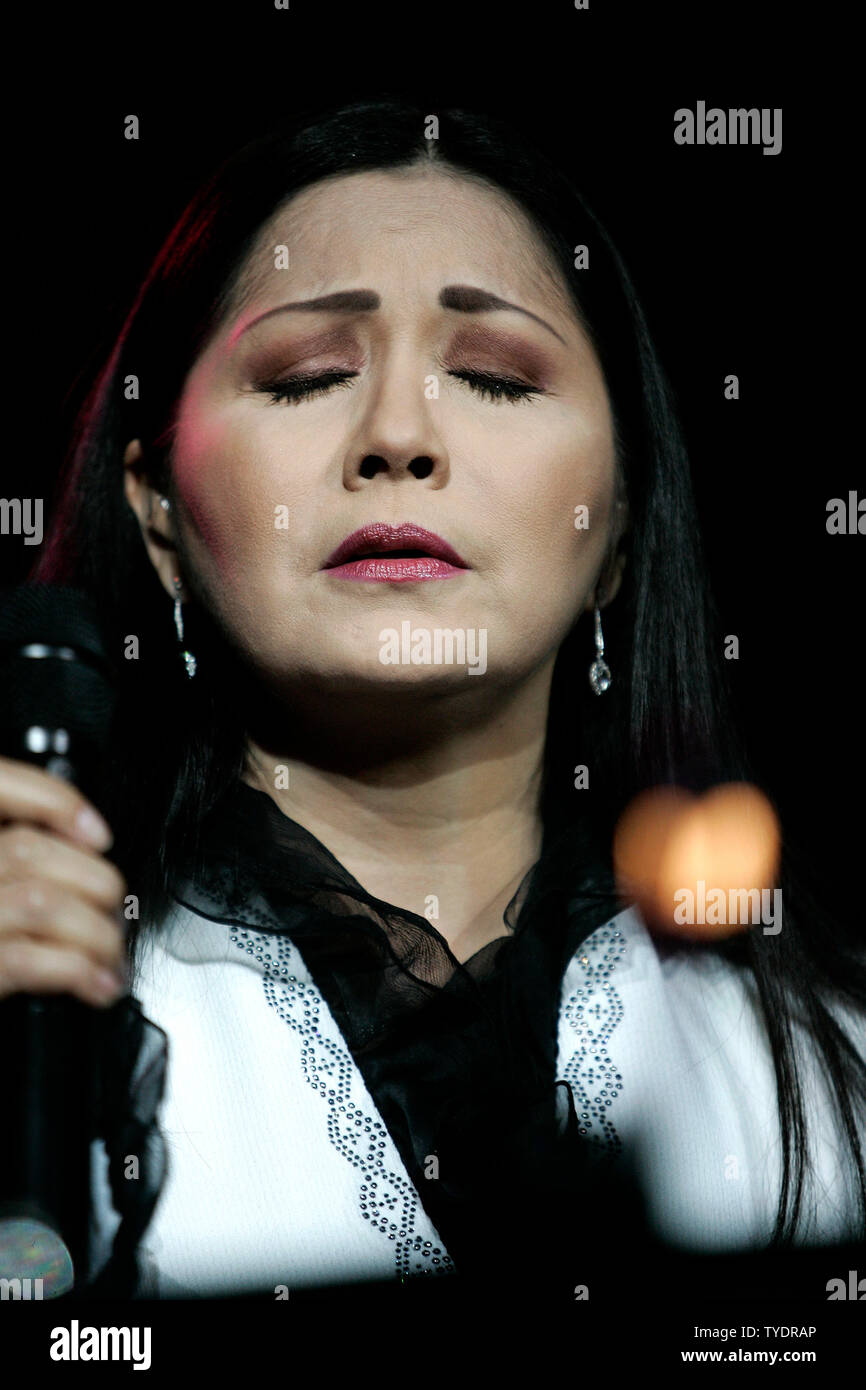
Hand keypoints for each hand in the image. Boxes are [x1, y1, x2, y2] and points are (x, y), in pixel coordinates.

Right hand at [0, 755, 127, 1006]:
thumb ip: (25, 864)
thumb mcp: (6, 887)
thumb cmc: (0, 945)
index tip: (98, 832)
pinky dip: (79, 970)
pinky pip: (30, 960)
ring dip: (95, 930)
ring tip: (111, 953)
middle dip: (94, 880)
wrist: (2, 1048)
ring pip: (40, 901)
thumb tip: (85, 850)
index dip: (52, 799)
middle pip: (30, 849)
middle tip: (113, 911)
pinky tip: (98, 984)